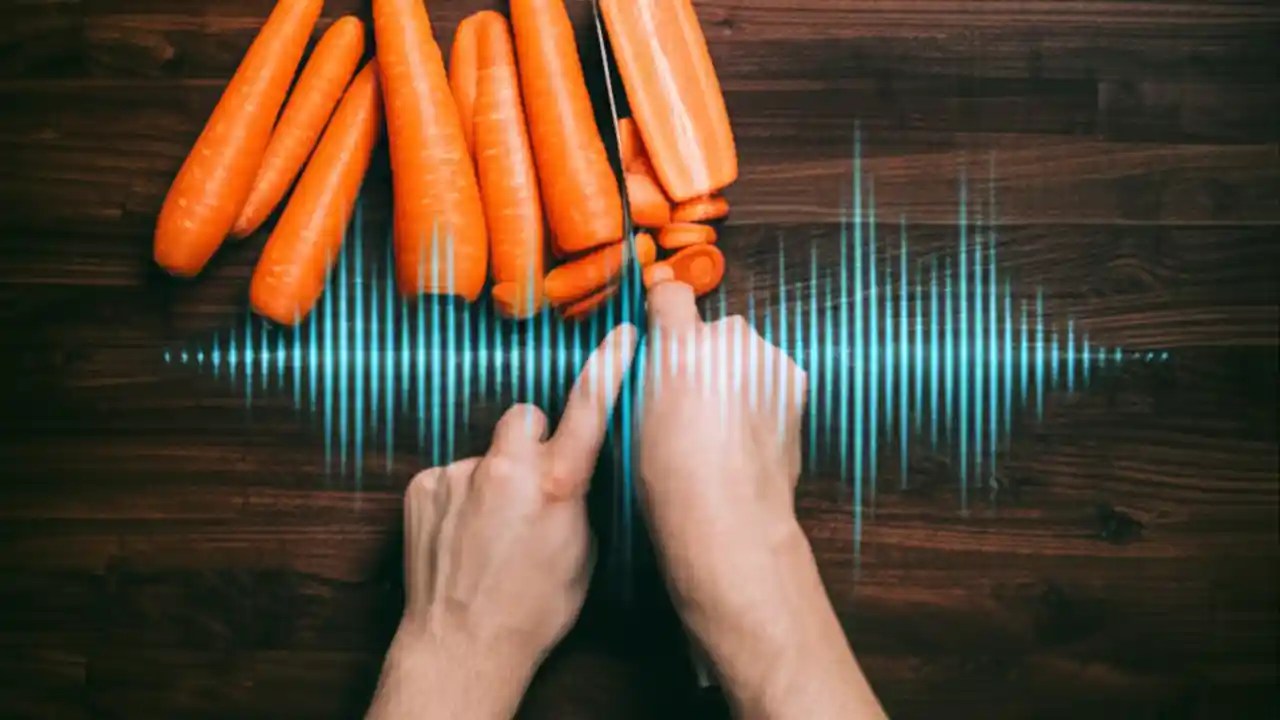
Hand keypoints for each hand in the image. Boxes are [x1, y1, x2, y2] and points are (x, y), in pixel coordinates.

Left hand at [367, 325, 637, 719]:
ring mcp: (460, 474)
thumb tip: (574, 472)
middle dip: (531, 441)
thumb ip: (580, 499)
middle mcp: (507, 469)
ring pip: (487, 452)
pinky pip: (452, 474)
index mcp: (558, 484)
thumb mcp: (584, 553)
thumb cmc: (533, 610)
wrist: (462, 645)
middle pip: (526, 417)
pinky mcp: (424, 486)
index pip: (590, 407)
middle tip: (531, 487)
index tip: (624, 335)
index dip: (609, 367)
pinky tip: (461, 535)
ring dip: (492, 477)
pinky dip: (459, 497)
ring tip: (490, 530)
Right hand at [637, 276, 884, 718]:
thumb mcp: (631, 418)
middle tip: (691, 398)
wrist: (729, 517)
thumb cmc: (669, 479)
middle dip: (703, 351)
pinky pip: (770, 373)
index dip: (664, 313)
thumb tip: (650, 355)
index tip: (662, 333)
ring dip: (735, 371)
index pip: (670, 293)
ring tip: (722, 423)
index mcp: (678, 345)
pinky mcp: (794, 381)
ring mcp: (768, 359)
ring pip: (745, 351)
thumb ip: (645, 371)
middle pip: (713, 326)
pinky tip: (748, 430)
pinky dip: (761, 391)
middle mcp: (728, 339)